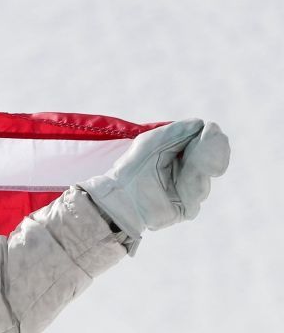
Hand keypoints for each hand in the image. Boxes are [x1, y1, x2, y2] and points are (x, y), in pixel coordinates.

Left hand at [80, 118, 229, 242]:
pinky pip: (197, 198)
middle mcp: (188, 171)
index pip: (209, 143)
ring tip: (182, 173)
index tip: (211, 132)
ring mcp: (188, 190)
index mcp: (182, 153)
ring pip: (205, 179)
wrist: (119, 195)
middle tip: (210, 145)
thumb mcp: (152, 142)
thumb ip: (176, 131)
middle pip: (214, 160)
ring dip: (197, 172)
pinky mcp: (186, 208)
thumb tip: (201, 124)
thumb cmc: (132, 166)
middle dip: (210, 153)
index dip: (212, 139)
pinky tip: (179, 189)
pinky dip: (191, 190)